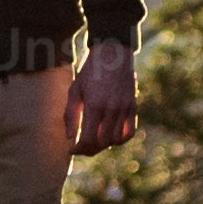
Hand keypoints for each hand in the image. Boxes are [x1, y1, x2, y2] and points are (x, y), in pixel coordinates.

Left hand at [69, 38, 140, 157]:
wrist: (112, 54)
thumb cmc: (89, 72)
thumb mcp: (75, 90)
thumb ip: (70, 115)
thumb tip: (69, 138)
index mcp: (95, 105)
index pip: (88, 139)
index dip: (79, 149)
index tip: (72, 149)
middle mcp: (112, 109)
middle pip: (102, 143)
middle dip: (89, 150)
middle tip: (81, 148)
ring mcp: (124, 108)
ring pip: (115, 140)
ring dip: (104, 145)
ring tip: (94, 142)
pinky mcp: (133, 107)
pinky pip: (129, 133)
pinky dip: (120, 140)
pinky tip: (110, 138)